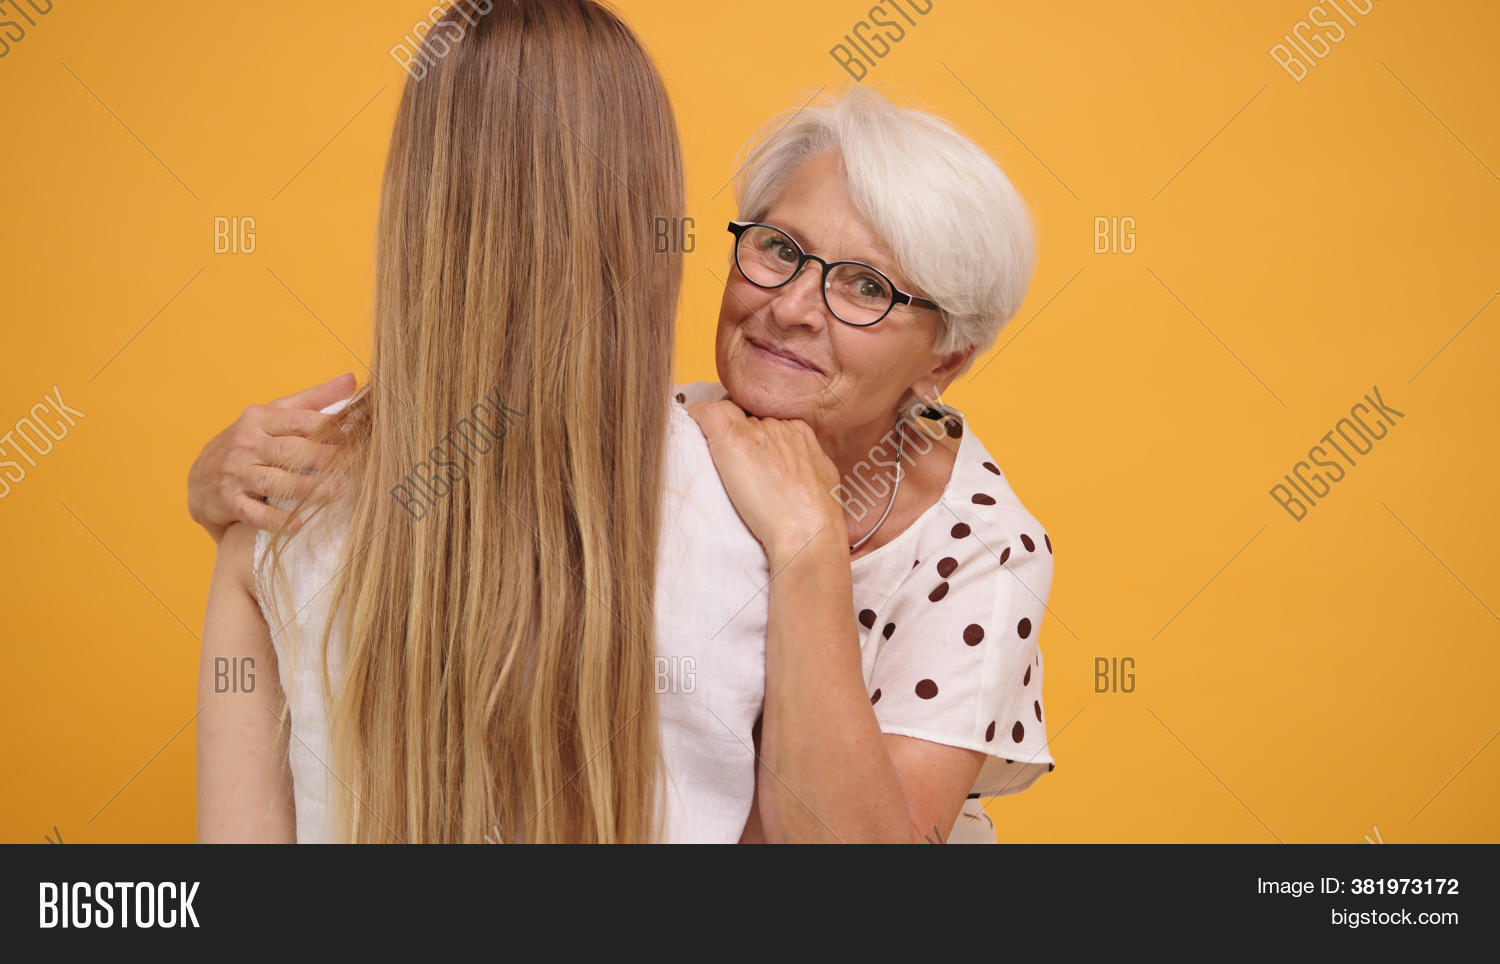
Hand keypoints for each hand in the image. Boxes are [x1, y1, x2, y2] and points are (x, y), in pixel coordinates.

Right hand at [187, 373, 355, 542]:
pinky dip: (277, 520)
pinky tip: (300, 522)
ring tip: (340, 491)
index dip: (329, 427)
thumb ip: (314, 399)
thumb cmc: (251, 441)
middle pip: (291, 452)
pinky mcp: (229, 502)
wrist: (200, 477)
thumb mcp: (275, 414)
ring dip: (310, 489)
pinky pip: (255, 514)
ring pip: (275, 482)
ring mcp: (235, 474)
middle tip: (358, 464)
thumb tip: (352, 379)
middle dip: (326, 458)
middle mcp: (245, 444)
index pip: (298, 420)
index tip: (358, 432)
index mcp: (259, 419)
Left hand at [684, 399, 844, 561]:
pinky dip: (696, 416)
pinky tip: (691, 422)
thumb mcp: (822, 475)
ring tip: (719, 458)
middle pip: (748, 417)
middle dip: (739, 432)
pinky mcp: (732, 440)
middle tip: (735, 459)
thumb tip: (795, 462)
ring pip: (728, 416)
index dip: (754, 433)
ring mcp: (753, 432)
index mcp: (799, 431)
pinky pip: (707, 414)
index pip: (768, 420)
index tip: (749, 448)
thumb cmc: (815, 514)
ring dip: (721, 431)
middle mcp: (776, 426)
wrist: (805, 528)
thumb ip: (806, 460)